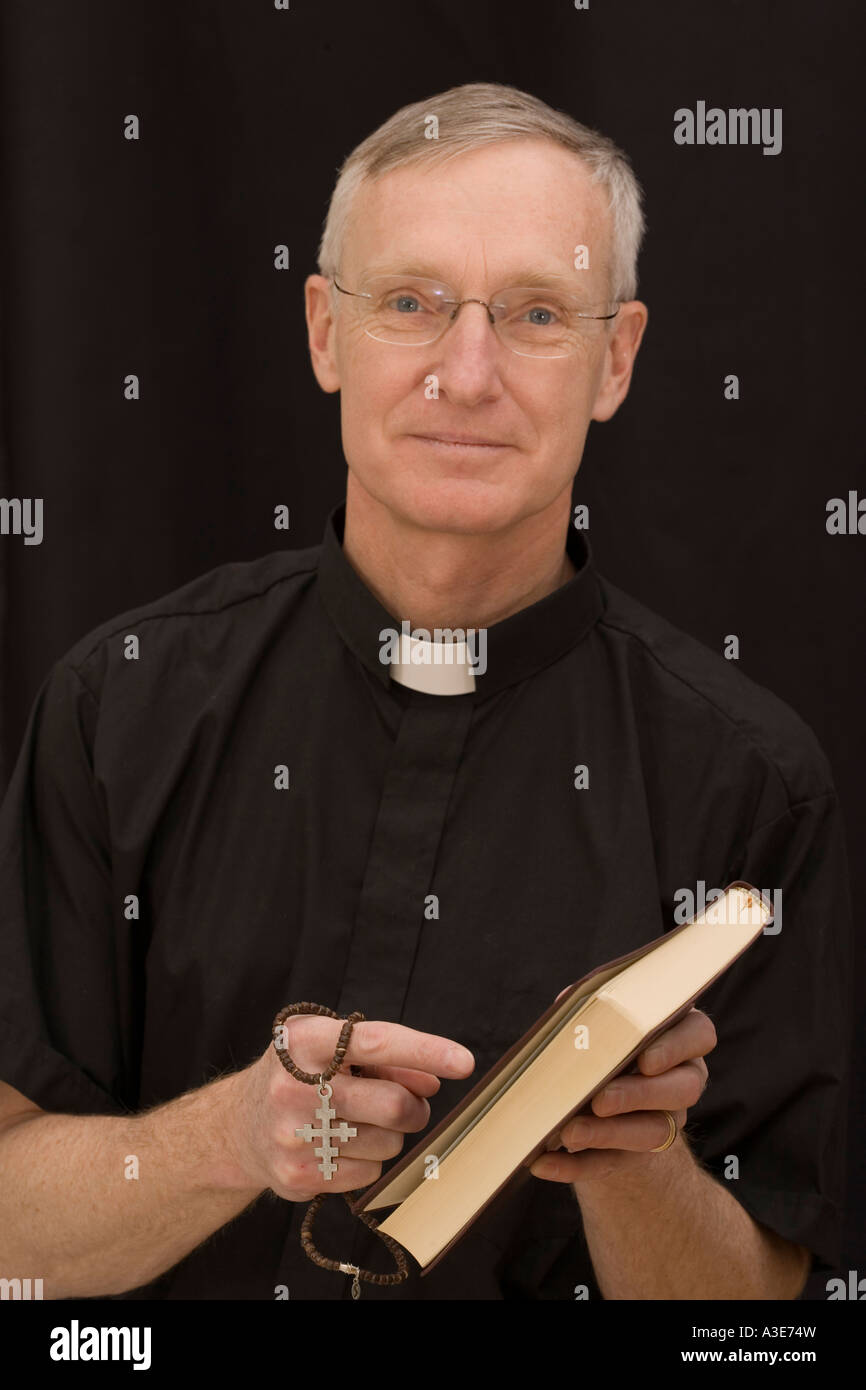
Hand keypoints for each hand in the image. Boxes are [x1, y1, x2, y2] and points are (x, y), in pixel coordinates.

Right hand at [222, 1016, 474, 1200]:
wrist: (238, 1125)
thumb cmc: (302, 1075)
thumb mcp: (333, 1048)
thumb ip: (385, 1057)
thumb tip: (432, 1081)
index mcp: (305, 1042)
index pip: (376, 1042)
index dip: (425, 1049)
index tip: (464, 1061)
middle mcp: (294, 1087)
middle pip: (392, 1104)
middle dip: (415, 1107)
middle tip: (410, 1103)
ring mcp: (294, 1135)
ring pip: (387, 1143)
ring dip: (390, 1134)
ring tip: (360, 1121)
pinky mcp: (298, 1176)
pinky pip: (369, 1174)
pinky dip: (369, 1160)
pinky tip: (341, 1145)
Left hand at [529, 1007, 715, 1185]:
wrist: (595, 1099)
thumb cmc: (598, 1042)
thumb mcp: (597, 1022)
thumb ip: (589, 1010)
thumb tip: (567, 1004)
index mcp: (677, 1035)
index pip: (699, 1034)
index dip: (676, 1047)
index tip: (645, 1059)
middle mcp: (681, 1079)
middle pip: (683, 1089)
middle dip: (639, 1095)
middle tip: (601, 1100)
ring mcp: (664, 1120)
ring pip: (653, 1132)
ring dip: (607, 1134)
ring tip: (568, 1133)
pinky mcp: (634, 1155)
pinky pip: (610, 1164)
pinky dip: (574, 1165)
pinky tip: (542, 1163)